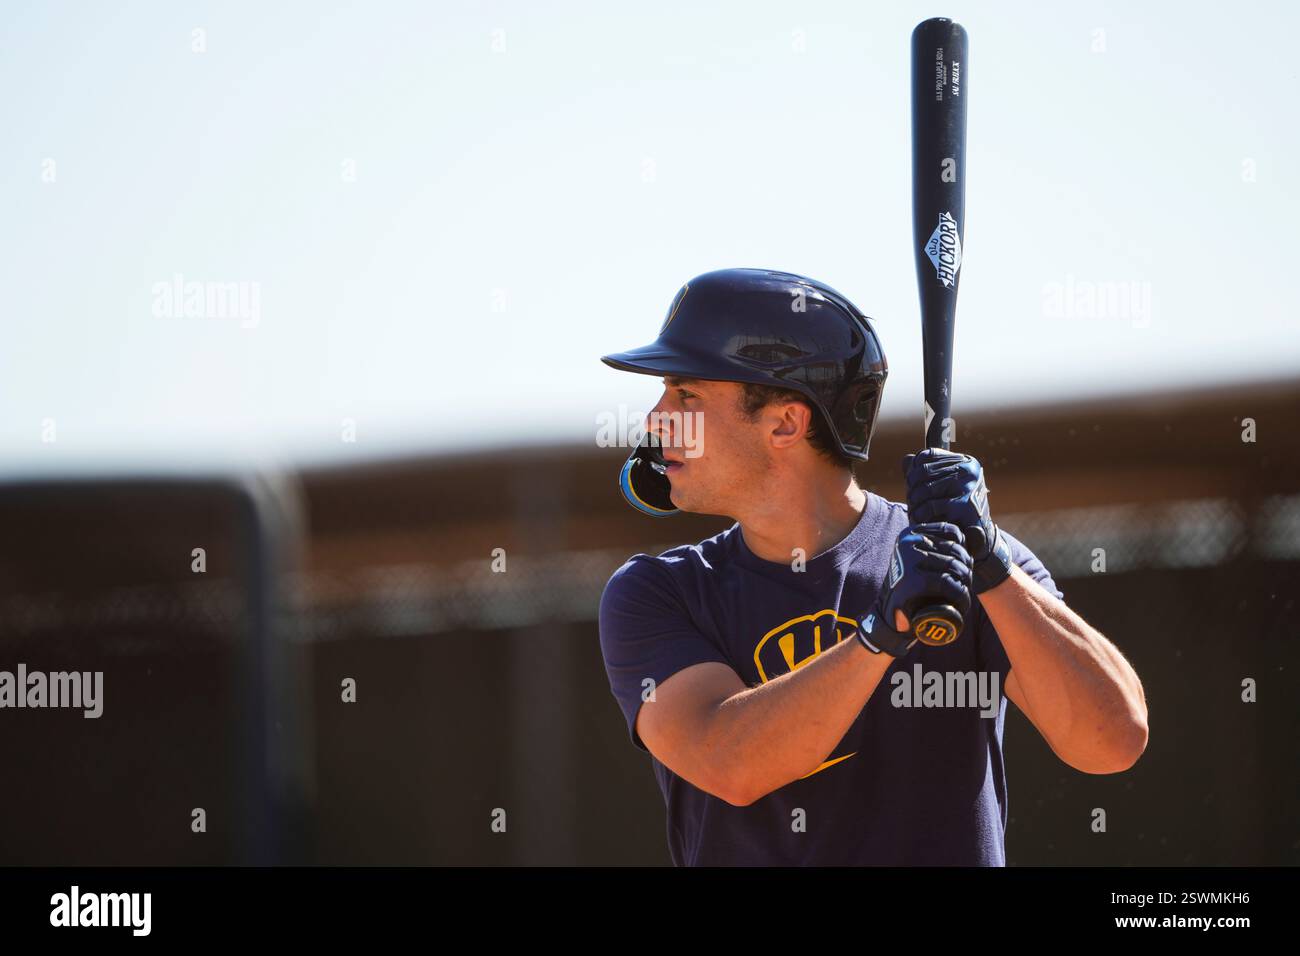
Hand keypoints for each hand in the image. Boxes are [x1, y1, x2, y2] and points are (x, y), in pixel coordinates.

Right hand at [856, 521, 972, 656]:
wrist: (890, 613)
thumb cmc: (912, 585)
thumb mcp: (919, 558)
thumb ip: (937, 546)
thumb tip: (973, 539)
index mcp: (910, 534)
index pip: (952, 531)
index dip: (965, 548)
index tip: (964, 564)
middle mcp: (908, 543)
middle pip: (955, 549)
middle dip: (967, 567)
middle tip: (967, 583)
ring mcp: (909, 560)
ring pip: (954, 566)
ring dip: (966, 582)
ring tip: (964, 592)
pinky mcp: (913, 580)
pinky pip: (948, 583)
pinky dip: (960, 594)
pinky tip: (962, 603)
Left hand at [901, 448, 1012, 593]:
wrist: (980, 538)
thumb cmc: (958, 511)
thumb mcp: (944, 489)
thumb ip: (926, 474)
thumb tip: (906, 459)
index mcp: (965, 462)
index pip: (927, 456)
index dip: (913, 470)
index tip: (909, 484)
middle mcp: (969, 470)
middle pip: (924, 472)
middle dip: (912, 488)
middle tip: (910, 501)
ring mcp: (968, 486)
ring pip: (925, 488)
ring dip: (914, 502)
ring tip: (913, 512)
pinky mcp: (964, 505)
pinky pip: (931, 506)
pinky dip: (920, 514)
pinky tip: (918, 521)